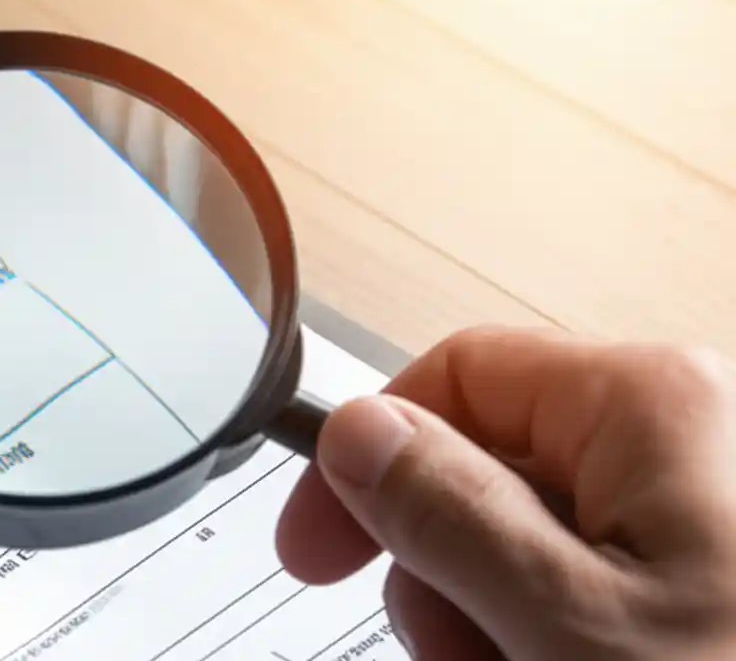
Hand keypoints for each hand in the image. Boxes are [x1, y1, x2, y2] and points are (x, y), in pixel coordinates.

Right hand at [277, 327, 735, 659]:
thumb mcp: (569, 626)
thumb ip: (447, 514)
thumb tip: (359, 432)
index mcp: (647, 406)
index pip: (454, 378)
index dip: (368, 459)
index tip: (314, 551)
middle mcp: (677, 442)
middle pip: (483, 469)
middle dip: (447, 574)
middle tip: (467, 657)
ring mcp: (694, 517)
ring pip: (523, 547)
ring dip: (492, 627)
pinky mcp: (700, 581)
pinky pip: (580, 593)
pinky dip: (546, 645)